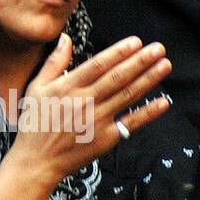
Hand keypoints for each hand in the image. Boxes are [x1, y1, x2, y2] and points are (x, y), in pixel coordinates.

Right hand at [4, 34, 171, 183]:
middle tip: (158, 48)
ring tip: (164, 65)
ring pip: (127, 96)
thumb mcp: (37, 87)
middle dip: (140, 61)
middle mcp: (85, 101)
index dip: (119, 52)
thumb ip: (54, 62)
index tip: (136, 42)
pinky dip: (148, 112)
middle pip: (117, 78)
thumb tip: (65, 38)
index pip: (98, 65)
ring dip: (148, 80)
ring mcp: (97, 120)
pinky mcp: (106, 138)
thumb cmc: (35, 123)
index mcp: (68, 87)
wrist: (37, 160)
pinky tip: (162, 101)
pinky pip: (131, 123)